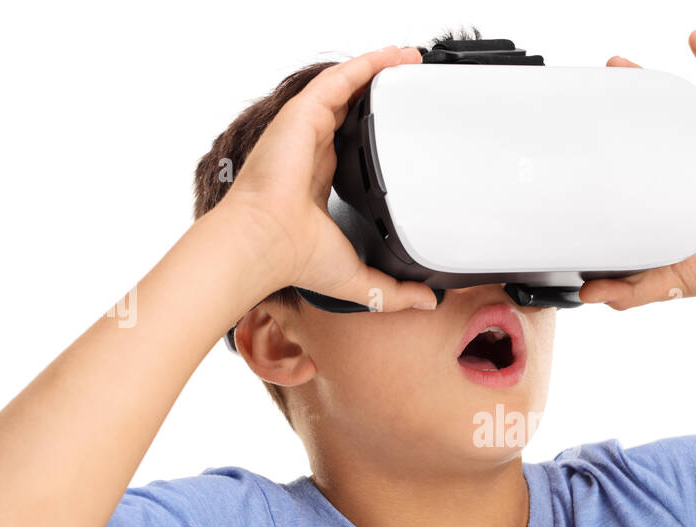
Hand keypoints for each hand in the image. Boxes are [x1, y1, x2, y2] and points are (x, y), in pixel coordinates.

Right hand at [217, 45, 438, 310]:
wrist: (267, 242)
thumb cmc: (297, 259)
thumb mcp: (360, 280)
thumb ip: (394, 291)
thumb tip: (428, 301)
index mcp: (319, 181)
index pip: (349, 148)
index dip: (375, 137)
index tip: (401, 132)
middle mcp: (312, 150)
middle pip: (349, 112)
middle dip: (378, 96)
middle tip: (413, 86)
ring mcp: (306, 129)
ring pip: (347, 88)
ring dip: (379, 71)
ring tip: (411, 61)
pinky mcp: (304, 113)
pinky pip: (341, 78)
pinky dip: (369, 63)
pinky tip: (397, 56)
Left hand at [578, 29, 695, 309]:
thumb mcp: (667, 282)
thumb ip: (628, 291)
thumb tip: (585, 294)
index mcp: (654, 195)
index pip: (618, 167)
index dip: (596, 152)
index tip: (569, 139)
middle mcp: (674, 166)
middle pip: (638, 127)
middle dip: (611, 107)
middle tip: (585, 91)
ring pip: (672, 103)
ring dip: (647, 77)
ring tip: (618, 63)